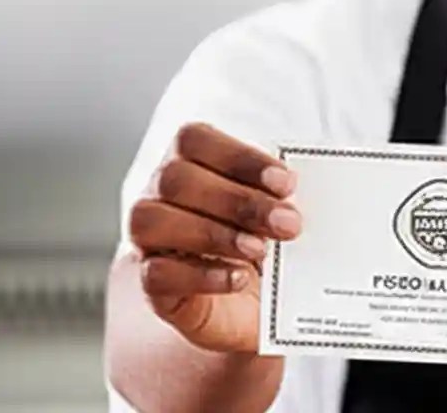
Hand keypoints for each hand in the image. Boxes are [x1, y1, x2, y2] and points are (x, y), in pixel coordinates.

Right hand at [128, 123, 301, 352]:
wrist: (254, 307)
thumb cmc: (263, 245)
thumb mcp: (275, 214)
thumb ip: (278, 197)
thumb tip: (299, 196)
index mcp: (190, 164)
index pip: (195, 140)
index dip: (240, 157)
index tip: (285, 183)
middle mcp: (158, 195)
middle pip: (178, 179)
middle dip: (238, 201)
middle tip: (287, 223)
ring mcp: (148, 240)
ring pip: (154, 221)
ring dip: (214, 234)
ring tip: (260, 250)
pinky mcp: (151, 284)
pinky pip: (156, 274)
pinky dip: (201, 276)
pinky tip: (237, 279)